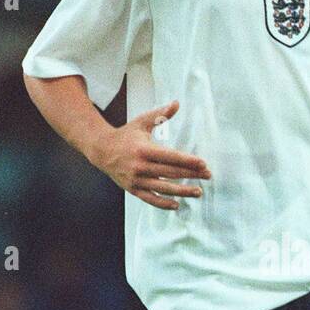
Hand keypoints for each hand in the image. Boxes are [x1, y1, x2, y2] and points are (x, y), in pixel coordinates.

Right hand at [91, 101, 210, 208]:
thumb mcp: (141, 122)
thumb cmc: (125, 135)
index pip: (171, 157)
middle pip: (171, 173)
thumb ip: (160, 115)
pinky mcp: (133, 189)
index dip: (188, 161)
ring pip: (163, 188)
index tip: (203, 163)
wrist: (101, 150)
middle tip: (208, 175)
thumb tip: (176, 103)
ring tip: (198, 192)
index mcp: (144, 149)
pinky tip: (177, 205)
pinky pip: (150, 199)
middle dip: (191, 175)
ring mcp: (136, 180)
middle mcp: (140, 166)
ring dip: (182, 191)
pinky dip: (163, 204)